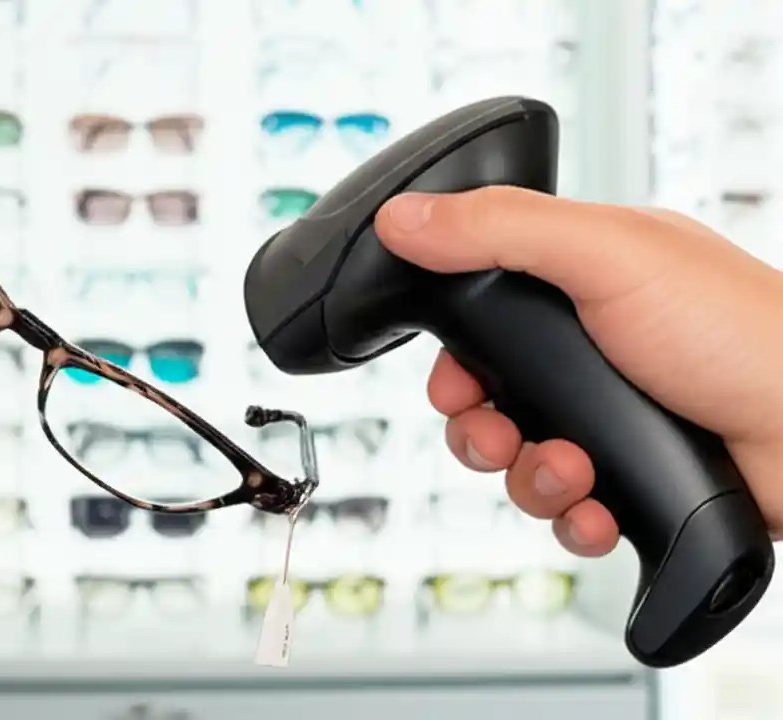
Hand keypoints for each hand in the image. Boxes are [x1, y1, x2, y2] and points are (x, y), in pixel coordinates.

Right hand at [375, 186, 782, 555]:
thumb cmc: (746, 330)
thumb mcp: (608, 254)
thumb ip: (499, 230)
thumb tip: (403, 218)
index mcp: (582, 287)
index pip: (483, 324)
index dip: (455, 361)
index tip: (457, 383)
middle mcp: (594, 355)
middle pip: (488, 404)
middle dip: (482, 432)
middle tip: (500, 436)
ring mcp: (614, 421)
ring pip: (520, 466)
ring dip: (531, 479)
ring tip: (574, 472)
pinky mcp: (635, 484)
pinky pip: (567, 514)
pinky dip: (572, 519)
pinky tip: (598, 510)